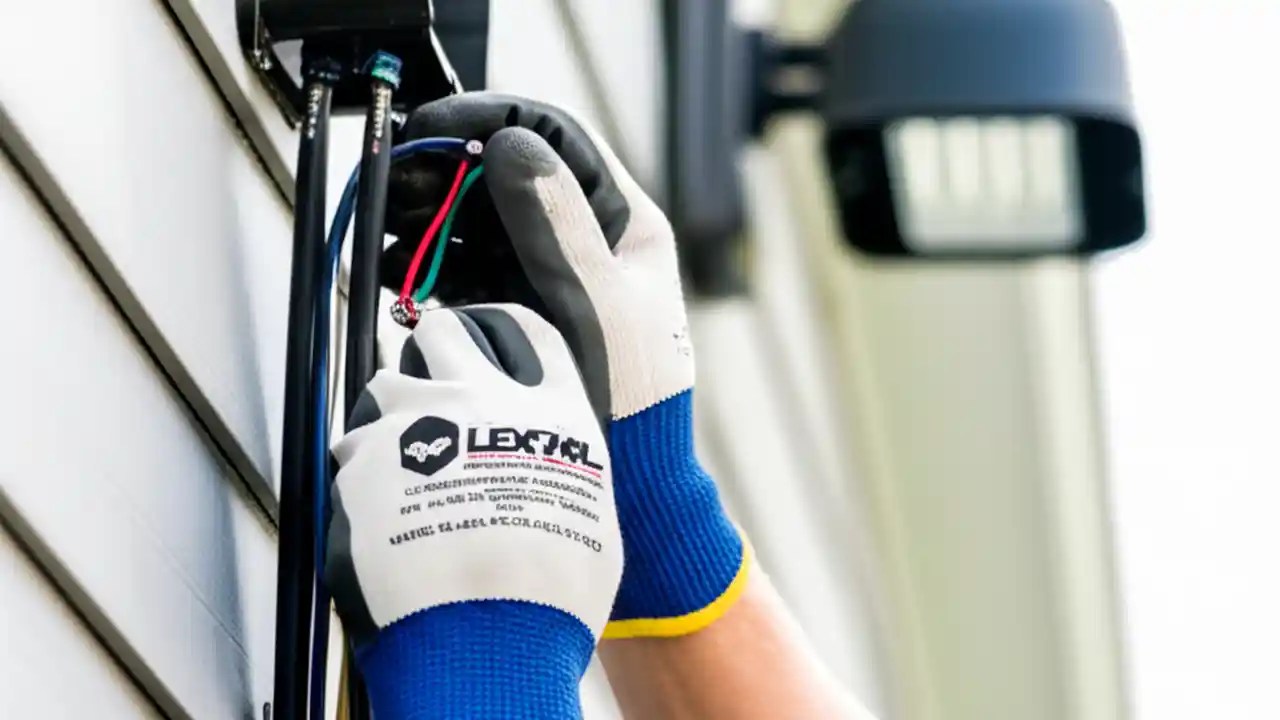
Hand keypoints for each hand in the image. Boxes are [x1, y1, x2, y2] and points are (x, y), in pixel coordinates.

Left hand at [325, 304, 622, 717]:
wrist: (492, 622)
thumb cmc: (557, 587)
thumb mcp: (590, 517)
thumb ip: (563, 476)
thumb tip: (546, 481)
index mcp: (552, 410)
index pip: (529, 332)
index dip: (506, 327)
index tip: (491, 334)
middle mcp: (484, 398)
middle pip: (447, 332)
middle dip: (437, 346)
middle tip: (436, 381)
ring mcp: (419, 422)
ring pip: (388, 380)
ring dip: (392, 408)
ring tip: (399, 452)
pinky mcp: (367, 459)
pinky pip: (354, 446)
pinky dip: (361, 468)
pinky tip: (375, 504)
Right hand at [397, 94, 747, 638]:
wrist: (628, 486)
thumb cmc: (635, 402)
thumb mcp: (600, 306)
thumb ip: (557, 228)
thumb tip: (510, 147)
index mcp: (623, 223)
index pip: (555, 138)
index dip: (491, 119)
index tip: (434, 126)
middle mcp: (581, 240)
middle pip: (503, 176)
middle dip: (443, 173)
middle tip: (394, 182)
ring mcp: (542, 275)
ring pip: (473, 223)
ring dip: (423, 221)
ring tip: (384, 239)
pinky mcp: (509, 312)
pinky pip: (459, 272)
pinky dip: (421, 267)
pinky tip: (392, 277)